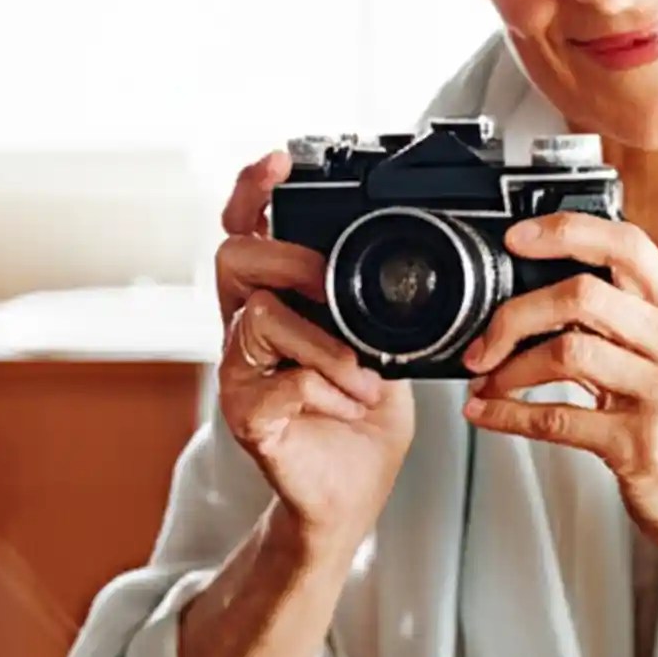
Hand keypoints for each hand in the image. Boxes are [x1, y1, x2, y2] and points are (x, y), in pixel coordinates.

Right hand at [215, 152, 415, 552]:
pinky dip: (326, 389)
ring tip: (366, 378)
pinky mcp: (247, 416)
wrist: (353, 495)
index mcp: (281, 303)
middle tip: (334, 289)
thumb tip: (424, 266)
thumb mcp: (388, 349)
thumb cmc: (364, 420)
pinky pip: (277, 382)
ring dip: (326, 345)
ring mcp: (241, 373)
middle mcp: (249, 331)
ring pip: (258, 316)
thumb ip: (383, 309)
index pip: (249, 232)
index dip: (255, 192)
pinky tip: (351, 405)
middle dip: (290, 260)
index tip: (279, 161)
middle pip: (233, 257)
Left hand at [461, 213, 657, 566]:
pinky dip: (507, 414)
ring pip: (564, 353)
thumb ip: (627, 324)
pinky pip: (555, 419)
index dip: (566, 232)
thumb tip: (547, 298)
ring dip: (507, 368)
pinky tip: (488, 412)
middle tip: (487, 339)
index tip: (519, 238)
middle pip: (582, 295)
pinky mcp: (638, 446)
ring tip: (487, 380)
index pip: (627, 246)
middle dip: (515, 314)